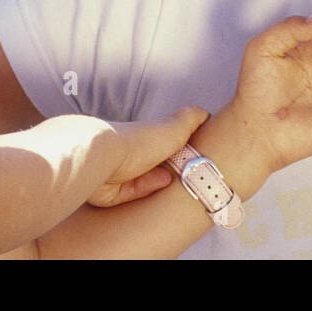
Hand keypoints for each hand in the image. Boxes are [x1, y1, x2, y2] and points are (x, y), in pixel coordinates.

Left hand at [86, 105, 209, 207]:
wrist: (106, 159)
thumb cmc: (141, 141)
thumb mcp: (175, 126)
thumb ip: (192, 119)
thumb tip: (206, 113)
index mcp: (149, 137)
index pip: (168, 144)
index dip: (183, 151)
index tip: (199, 161)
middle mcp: (135, 153)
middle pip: (156, 166)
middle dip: (171, 173)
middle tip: (189, 182)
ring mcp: (123, 173)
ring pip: (144, 183)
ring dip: (158, 186)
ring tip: (176, 190)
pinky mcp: (114, 192)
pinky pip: (131, 196)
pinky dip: (143, 194)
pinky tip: (156, 192)